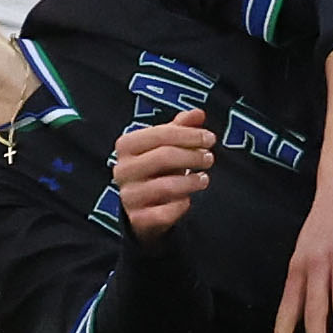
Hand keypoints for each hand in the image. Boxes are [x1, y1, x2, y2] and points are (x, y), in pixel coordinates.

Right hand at [111, 109, 214, 243]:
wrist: (141, 207)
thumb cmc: (157, 168)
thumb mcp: (166, 144)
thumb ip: (181, 127)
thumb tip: (198, 113)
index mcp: (126, 145)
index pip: (161, 133)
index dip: (189, 135)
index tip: (210, 139)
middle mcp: (122, 170)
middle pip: (164, 156)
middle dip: (192, 156)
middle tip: (210, 158)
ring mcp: (128, 196)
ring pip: (165, 186)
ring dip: (191, 181)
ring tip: (203, 179)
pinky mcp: (137, 219)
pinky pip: (164, 213)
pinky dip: (180, 205)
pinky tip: (187, 200)